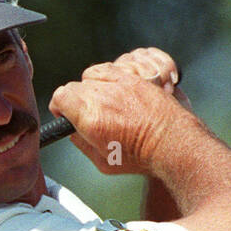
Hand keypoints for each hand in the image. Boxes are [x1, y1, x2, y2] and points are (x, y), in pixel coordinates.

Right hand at [48, 47, 194, 175]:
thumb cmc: (139, 157)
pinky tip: (113, 90)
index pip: (60, 98)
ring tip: (99, 101)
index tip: (64, 115)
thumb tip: (72, 131)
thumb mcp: (102, 162)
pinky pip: (109, 68)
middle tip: (84, 114)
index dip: (59, 107)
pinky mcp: (133, 77)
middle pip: (73, 87)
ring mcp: (118, 84)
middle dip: (74, 101)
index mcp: (90, 119)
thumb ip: (81, 144)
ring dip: (90, 87)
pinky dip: (106, 77)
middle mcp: (102, 96)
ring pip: (90, 75)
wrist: (171, 143)